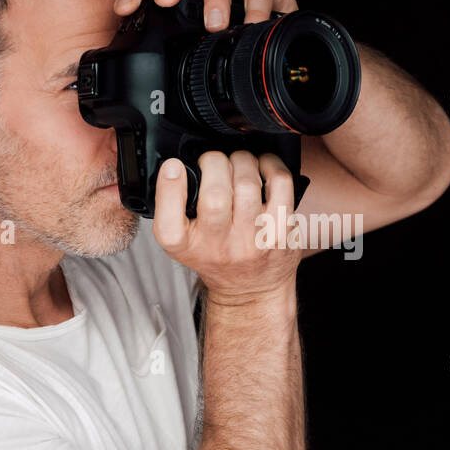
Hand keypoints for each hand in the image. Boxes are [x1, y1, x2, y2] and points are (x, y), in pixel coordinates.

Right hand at [152, 150, 301, 305]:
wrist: (251, 288)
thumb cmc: (216, 256)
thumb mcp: (180, 240)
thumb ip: (172, 205)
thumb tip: (175, 165)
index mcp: (185, 246)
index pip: (169, 220)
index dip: (169, 185)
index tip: (175, 167)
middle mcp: (218, 246)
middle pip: (215, 194)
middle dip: (214, 162)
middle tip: (216, 163)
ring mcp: (252, 240)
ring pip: (247, 184)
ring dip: (242, 161)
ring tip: (239, 164)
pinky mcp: (281, 231)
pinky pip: (280, 184)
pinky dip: (271, 165)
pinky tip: (263, 167)